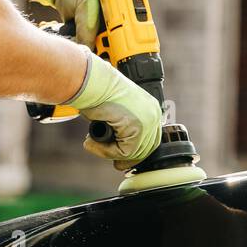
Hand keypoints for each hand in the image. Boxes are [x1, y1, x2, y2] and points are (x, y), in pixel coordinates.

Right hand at [65, 54, 162, 169]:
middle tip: (115, 163)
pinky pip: (124, 151)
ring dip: (110, 153)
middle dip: (128, 159)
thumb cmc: (98, 92)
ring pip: (132, 152)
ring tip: (92, 144)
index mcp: (151, 107)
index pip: (150, 138)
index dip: (136, 153)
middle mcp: (153, 113)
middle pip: (146, 148)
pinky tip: (92, 142)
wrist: (92, 83)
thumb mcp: (116, 110)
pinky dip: (106, 151)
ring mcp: (147, 120)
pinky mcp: (137, 127)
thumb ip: (122, 126)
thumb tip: (121, 148)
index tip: (123, 161)